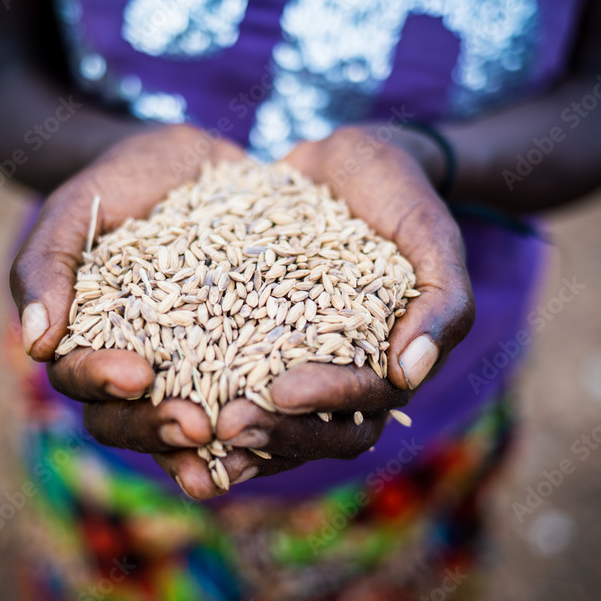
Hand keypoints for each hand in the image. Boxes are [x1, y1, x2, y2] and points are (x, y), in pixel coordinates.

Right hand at [10, 124, 246, 459]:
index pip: (77, 377)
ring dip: (205, 446)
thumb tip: (36, 344)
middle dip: (156, 429)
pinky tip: (278, 438)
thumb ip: (46, 265)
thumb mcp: (77, 206)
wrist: (188, 160)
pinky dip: (252, 426)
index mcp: (82, 338)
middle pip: (126, 420)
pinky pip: (237, 402)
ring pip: (181, 425)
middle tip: (196, 427)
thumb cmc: (121, 181)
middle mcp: (130, 363)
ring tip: (236, 448)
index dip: (101, 382)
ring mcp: (184, 366)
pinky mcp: (236, 357)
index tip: (136, 373)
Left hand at [161, 126, 475, 499]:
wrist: (345, 163)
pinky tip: (158, 398)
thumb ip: (442, 302)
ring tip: (189, 426)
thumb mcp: (430, 234)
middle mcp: (337, 380)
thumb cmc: (399, 196)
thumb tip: (407, 375)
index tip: (284, 389)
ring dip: (230, 438)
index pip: (361, 413)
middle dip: (273, 437)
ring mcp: (292, 365)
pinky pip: (224, 384)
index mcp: (385, 370)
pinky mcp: (248, 343)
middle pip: (311, 437)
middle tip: (225, 424)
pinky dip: (198, 401)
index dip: (325, 407)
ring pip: (267, 427)